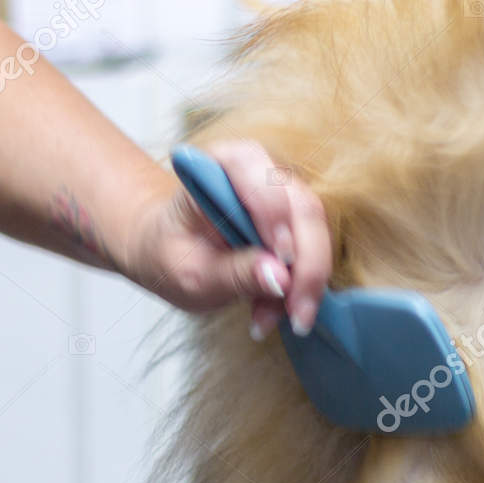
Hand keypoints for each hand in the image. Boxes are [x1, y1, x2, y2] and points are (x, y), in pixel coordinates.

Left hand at [122, 141, 332, 336]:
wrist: (168, 251)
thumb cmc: (171, 253)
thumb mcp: (192, 275)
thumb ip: (234, 274)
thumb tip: (280, 278)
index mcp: (221, 164)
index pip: (262, 181)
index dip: (276, 219)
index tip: (282, 263)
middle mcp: (260, 170)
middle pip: (303, 208)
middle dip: (307, 266)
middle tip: (298, 315)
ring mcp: (282, 192)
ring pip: (315, 232)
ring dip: (307, 281)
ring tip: (281, 318)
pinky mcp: (295, 218)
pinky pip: (314, 248)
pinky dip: (302, 284)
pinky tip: (279, 309)